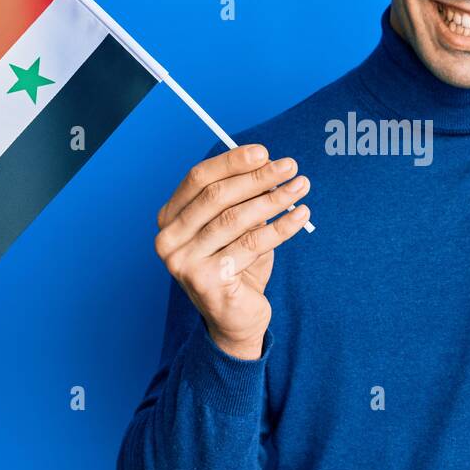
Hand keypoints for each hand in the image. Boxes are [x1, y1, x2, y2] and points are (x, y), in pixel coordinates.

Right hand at [154, 144, 311, 358]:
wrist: (236, 318)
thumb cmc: (237, 264)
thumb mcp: (237, 225)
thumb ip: (242, 196)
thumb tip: (267, 163)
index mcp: (170, 218)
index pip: (198, 178)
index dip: (232, 162)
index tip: (264, 152)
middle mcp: (168, 239)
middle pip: (216, 196)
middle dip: (257, 178)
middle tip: (290, 167)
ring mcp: (183, 262)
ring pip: (236, 219)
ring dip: (274, 199)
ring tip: (300, 188)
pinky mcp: (206, 281)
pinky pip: (251, 245)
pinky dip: (281, 227)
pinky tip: (300, 217)